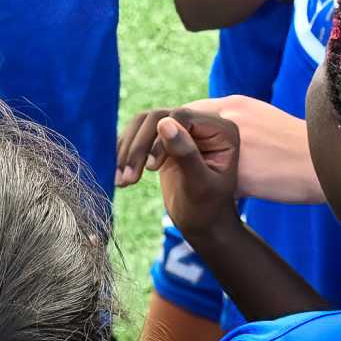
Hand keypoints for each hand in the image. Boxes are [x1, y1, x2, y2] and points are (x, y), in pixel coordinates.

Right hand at [114, 105, 243, 238]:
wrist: (202, 223)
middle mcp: (201, 123)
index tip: (151, 168)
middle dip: (139, 148)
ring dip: (128, 151)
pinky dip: (124, 153)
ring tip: (122, 181)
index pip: (182, 117)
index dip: (161, 138)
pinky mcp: (164, 138)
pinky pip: (137, 134)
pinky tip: (119, 174)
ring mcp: (181, 128)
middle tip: (128, 179)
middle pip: (158, 117)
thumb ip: (185, 153)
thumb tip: (164, 123)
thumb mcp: (199, 184)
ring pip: (143, 124)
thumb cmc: (207, 207)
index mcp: (221, 130)